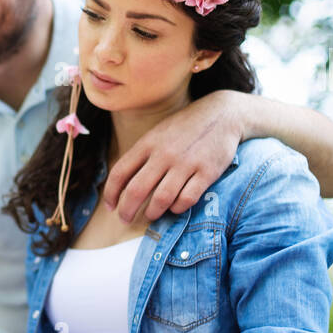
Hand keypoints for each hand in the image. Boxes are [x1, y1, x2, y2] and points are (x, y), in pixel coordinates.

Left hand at [102, 89, 245, 223]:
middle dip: (126, 210)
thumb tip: (124, 183)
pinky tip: (175, 207)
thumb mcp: (158, 133)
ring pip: (161, 199)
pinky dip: (178, 208)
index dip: (111, 193)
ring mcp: (186, 163)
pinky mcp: (207, 172)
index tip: (110, 206)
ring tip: (151, 214)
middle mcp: (164, 154)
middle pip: (136, 190)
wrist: (223, 114)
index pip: (120, 173)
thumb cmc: (186, 126)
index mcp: (148, 143)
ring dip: (153, 212)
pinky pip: (187, 199)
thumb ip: (142, 155)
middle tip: (125, 218)